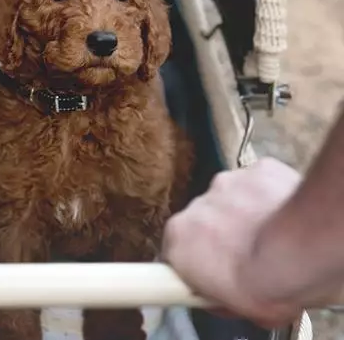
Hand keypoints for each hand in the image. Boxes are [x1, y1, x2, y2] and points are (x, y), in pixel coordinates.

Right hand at [161, 157, 304, 328]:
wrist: (302, 255)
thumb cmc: (267, 287)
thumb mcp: (238, 309)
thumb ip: (219, 296)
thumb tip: (223, 296)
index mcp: (179, 239)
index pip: (177, 249)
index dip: (198, 260)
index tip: (215, 271)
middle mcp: (196, 206)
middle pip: (206, 220)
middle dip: (225, 234)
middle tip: (252, 256)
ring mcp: (227, 183)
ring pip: (235, 199)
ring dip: (248, 212)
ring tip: (275, 234)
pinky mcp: (259, 169)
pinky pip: (262, 183)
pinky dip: (271, 195)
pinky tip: (288, 213)